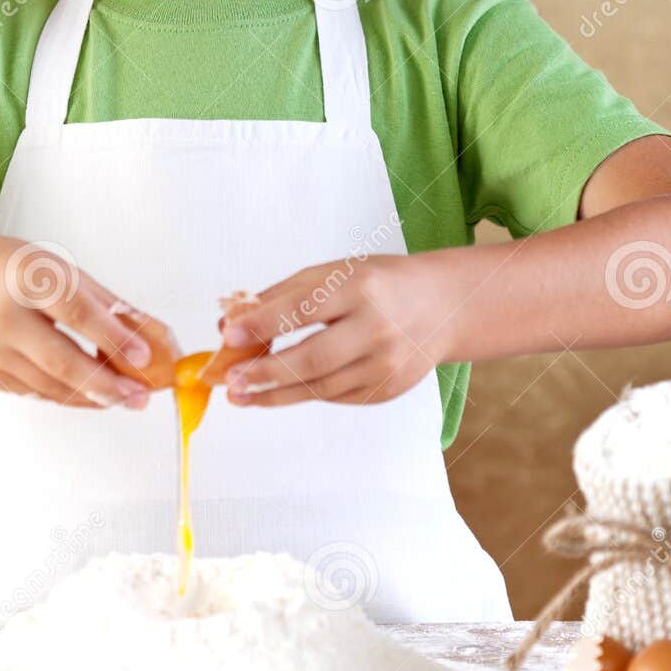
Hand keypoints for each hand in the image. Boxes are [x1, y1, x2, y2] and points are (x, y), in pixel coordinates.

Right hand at [0, 230, 171, 409]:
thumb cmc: (5, 267)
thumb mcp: (54, 266)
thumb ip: (101, 300)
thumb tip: (148, 330)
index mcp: (25, 277)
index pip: (75, 311)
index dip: (111, 335)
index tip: (144, 356)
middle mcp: (4, 318)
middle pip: (61, 360)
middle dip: (106, 383)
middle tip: (139, 396)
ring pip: (51, 385)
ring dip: (92, 396)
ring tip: (124, 398)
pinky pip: (35, 392)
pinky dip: (67, 395)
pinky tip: (91, 394)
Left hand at [216, 252, 451, 406]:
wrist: (442, 308)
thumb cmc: (379, 283)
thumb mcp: (334, 272)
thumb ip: (283, 295)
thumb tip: (233, 321)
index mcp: (361, 288)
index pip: (304, 308)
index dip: (264, 323)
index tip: (229, 334)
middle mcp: (377, 328)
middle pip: (313, 358)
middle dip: (265, 372)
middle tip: (230, 380)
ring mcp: (386, 365)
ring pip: (321, 388)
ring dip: (275, 395)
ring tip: (241, 396)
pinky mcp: (387, 390)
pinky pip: (335, 397)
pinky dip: (303, 395)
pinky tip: (276, 393)